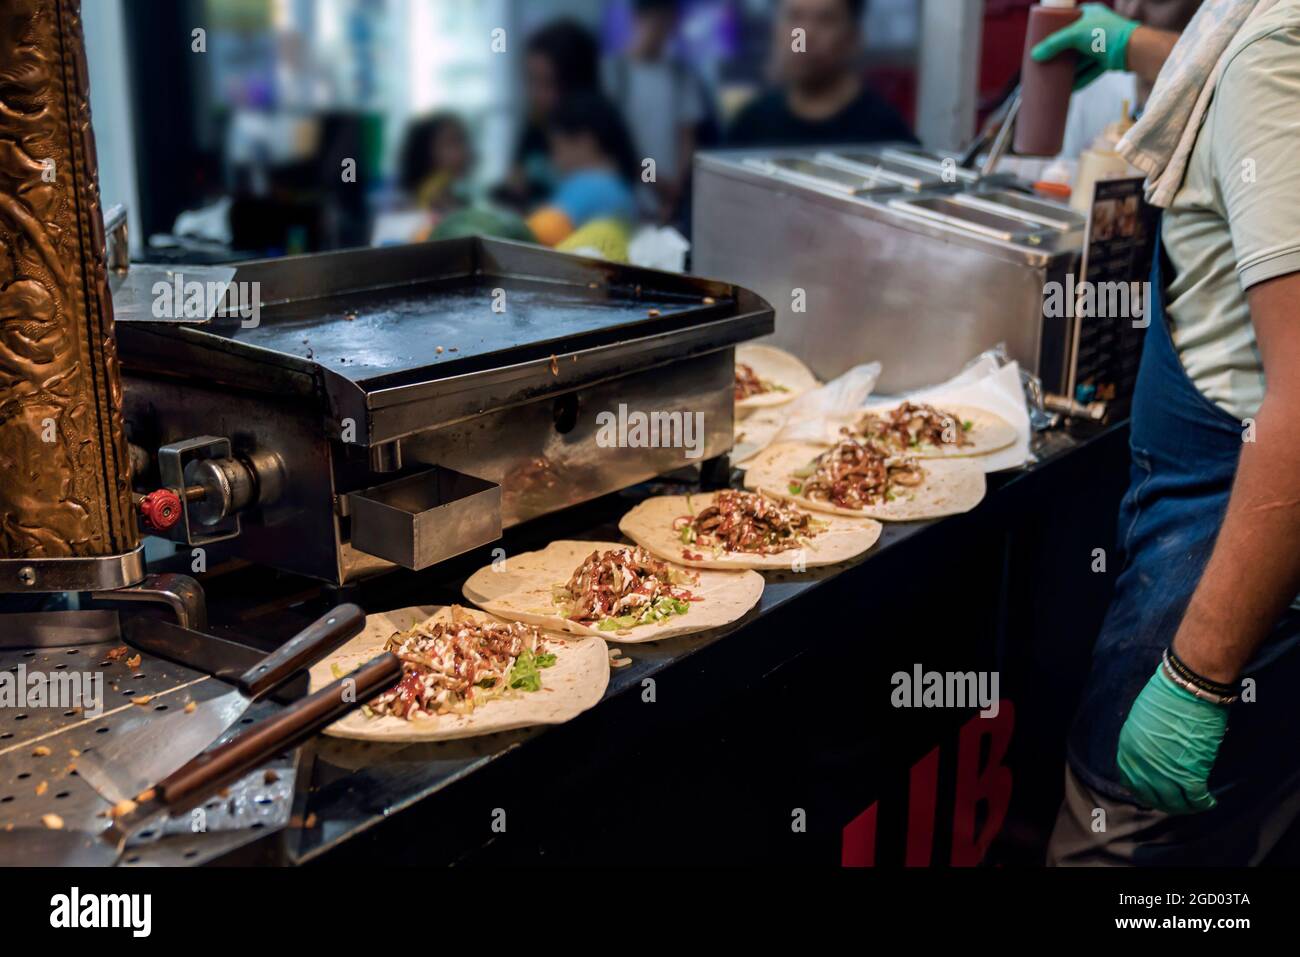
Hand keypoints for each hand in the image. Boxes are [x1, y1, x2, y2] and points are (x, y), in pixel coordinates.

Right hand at [1031, 3, 1139, 88]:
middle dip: (1060, 54)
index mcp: (1089, 13)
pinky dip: (1080, 79)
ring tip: (1055, 79)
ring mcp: (1102, 44)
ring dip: (1069, 70)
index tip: (1043, 42)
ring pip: (1081, 58)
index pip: (1068, 21)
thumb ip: (1054, 44)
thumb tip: (1034, 56)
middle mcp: (1096, 27)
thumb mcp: (1075, 35)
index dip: (1055, 31)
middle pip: (1072, 43)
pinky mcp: (1107, 60)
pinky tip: (1070, 89)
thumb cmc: (1105, 34)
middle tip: (1045, 62)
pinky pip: (1090, 71)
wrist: (1133, 49)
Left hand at [1116, 666, 1227, 814]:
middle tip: (1177, 803)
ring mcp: (1165, 770)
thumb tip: (1152, 751)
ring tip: (1194, 804)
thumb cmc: (1166, 695)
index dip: (1143, 790)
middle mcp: (1143, 763)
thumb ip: (1143, 740)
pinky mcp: (1190, 772)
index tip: (1153, 793)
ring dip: (1185, 807)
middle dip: (1165, 802)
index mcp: (1129, 747)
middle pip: (1152, 795)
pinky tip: (1209, 801)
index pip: (1130, 780)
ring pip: (1174, 801)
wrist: (1187, 688)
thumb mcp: (1142, 718)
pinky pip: (1195, 797)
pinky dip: (1203, 802)